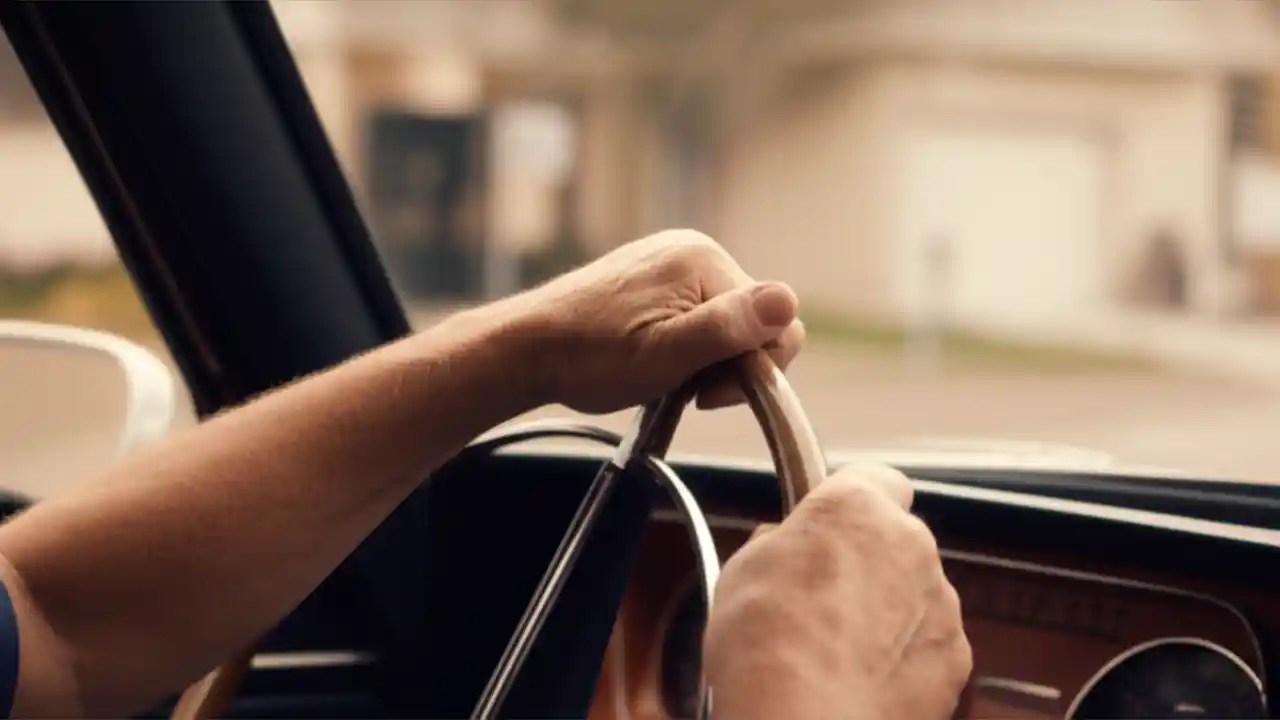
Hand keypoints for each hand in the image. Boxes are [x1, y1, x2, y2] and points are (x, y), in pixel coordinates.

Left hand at [518, 229, 804, 412]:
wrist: (526, 350)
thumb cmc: (589, 358)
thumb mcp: (665, 354)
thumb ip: (727, 329)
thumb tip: (787, 301)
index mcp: (705, 260)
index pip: (776, 325)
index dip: (749, 372)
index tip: (704, 394)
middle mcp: (694, 249)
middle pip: (752, 322)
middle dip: (725, 364)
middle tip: (678, 385)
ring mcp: (673, 259)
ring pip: (725, 323)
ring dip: (703, 357)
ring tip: (658, 371)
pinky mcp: (656, 275)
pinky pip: (698, 314)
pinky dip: (685, 344)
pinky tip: (650, 355)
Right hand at [703, 463, 971, 719]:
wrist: (803, 719)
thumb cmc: (765, 642)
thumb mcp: (743, 569)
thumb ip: (780, 545)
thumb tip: (785, 546)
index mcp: (857, 508)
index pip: (876, 478)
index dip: (852, 502)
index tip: (830, 526)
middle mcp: (911, 544)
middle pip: (897, 541)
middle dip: (869, 564)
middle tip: (822, 600)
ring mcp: (940, 603)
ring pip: (916, 595)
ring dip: (889, 613)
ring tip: (839, 653)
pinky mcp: (956, 659)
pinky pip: (930, 646)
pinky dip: (905, 660)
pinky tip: (864, 682)